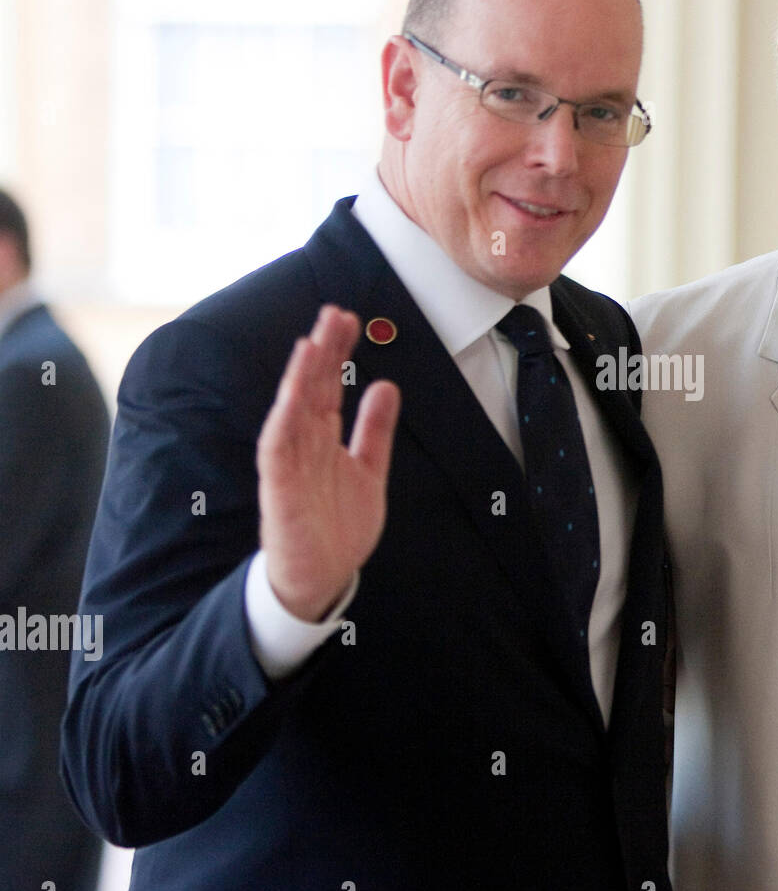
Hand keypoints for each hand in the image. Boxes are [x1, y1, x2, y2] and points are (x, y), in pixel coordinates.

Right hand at [257, 305, 399, 621]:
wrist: (322, 577)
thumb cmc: (337, 525)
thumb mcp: (368, 469)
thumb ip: (375, 430)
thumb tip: (386, 386)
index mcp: (324, 438)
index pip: (329, 385)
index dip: (337, 353)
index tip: (349, 320)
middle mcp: (304, 445)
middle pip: (311, 388)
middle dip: (322, 351)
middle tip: (335, 313)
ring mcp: (290, 465)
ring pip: (293, 410)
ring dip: (301, 376)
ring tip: (311, 343)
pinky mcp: (281, 489)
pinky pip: (278, 449)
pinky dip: (284, 420)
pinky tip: (292, 395)